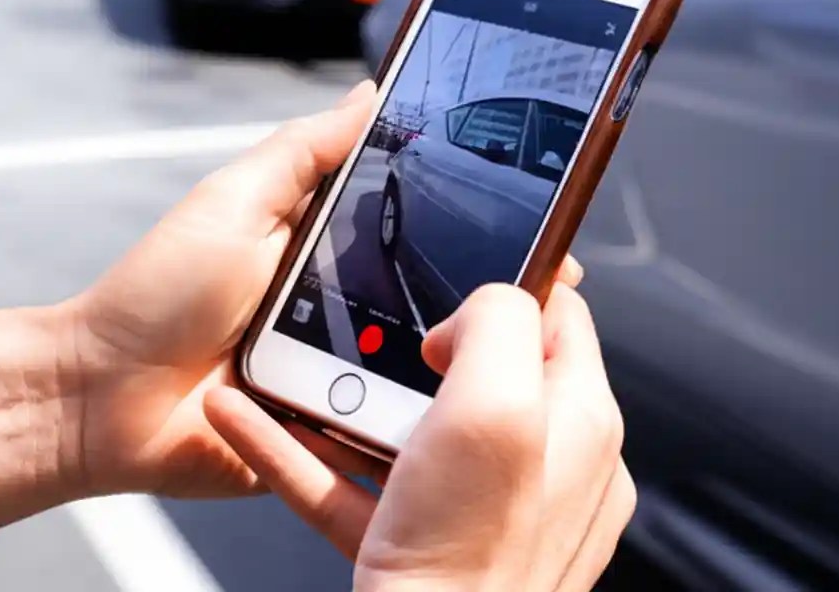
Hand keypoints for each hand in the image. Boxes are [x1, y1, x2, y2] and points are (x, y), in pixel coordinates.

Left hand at [60, 80, 585, 497]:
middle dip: (492, 290)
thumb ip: (304, 151)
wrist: (103, 404)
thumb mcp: (234, 202)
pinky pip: (393, 424)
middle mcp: (348, 309)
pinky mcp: (337, 429)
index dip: (478, 219)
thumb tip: (368, 92)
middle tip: (543, 277)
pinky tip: (455, 405)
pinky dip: (420, 417)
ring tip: (507, 343)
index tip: (535, 213)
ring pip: (430, 363)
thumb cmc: (153, 298)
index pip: (421, 226)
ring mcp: (347, 373)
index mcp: (329, 248)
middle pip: (441, 296)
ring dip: (461, 354)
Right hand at [205, 282, 633, 591]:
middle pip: (479, 375)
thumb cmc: (471, 556)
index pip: (560, 319)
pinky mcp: (428, 547)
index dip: (504, 290)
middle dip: (414, 350)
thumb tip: (481, 305)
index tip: (453, 282)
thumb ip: (500, 321)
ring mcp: (487, 512)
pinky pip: (364, 486)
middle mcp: (547, 468)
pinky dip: (314, 456)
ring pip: (412, 433)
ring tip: (299, 372)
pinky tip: (258, 427)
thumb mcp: (497, 404)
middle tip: (375, 337)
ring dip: (348, 400)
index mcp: (581, 421)